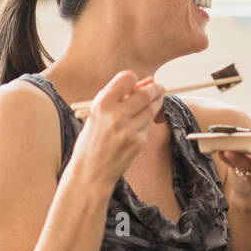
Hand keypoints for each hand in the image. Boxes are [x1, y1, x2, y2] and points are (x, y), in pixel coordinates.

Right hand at [73, 70, 165, 189]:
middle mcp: (116, 115)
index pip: (126, 79)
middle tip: (159, 87)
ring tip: (157, 100)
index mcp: (101, 104)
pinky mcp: (138, 141)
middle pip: (145, 93)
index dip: (134, 79)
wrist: (90, 172)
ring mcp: (129, 129)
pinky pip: (148, 125)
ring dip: (157, 102)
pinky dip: (147, 121)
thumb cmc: (92, 142)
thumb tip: (139, 84)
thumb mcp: (96, 116)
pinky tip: (142, 122)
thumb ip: (114, 101)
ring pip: (151, 109)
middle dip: (155, 88)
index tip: (138, 81)